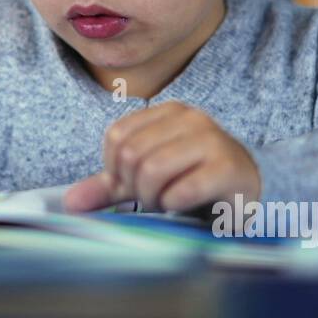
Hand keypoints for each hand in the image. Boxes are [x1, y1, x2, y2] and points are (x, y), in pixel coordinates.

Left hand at [64, 102, 259, 212]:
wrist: (246, 192)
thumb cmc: (192, 181)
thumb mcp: (146, 179)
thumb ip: (109, 186)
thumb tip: (71, 203)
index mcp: (167, 112)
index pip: (116, 137)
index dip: (115, 169)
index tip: (134, 184)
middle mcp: (190, 118)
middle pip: (132, 154)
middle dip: (135, 187)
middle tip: (154, 198)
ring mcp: (212, 139)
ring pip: (152, 169)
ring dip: (153, 198)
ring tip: (168, 202)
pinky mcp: (228, 168)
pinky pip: (182, 189)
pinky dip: (173, 204)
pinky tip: (183, 206)